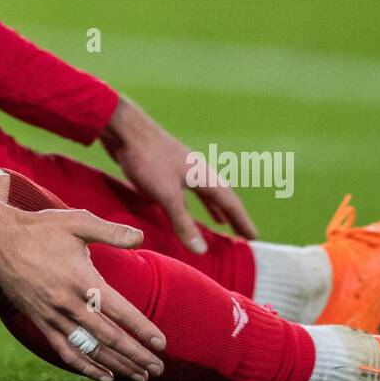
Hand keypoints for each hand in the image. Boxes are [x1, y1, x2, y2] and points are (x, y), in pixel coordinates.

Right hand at [0, 199, 166, 380]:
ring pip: (89, 348)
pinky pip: (66, 350)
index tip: (161, 343)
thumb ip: (110, 231)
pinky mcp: (41, 322)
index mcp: (81, 278)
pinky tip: (104, 376)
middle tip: (158, 368)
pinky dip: (86, 367)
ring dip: (116, 365)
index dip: (141, 329)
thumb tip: (141, 236)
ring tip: (140, 377)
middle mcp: (67, 302)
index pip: (118, 310)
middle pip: (108, 336)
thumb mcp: (76, 221)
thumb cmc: (41, 229)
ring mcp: (53, 315)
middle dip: (135, 354)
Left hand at [99, 94, 257, 252]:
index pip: (230, 202)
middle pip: (221, 196)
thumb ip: (183, 222)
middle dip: (233, 216)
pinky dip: (190, 203)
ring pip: (203, 192)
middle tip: (243, 233)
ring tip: (220, 223)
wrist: (125, 129)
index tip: (254, 238)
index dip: (242, 221)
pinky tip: (182, 208)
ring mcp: (181, 169)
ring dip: (213, 208)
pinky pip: (185, 191)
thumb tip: (202, 251)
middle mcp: (197, 171)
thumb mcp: (166, 195)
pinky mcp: (164, 169)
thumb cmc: (148, 159)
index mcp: (204, 176)